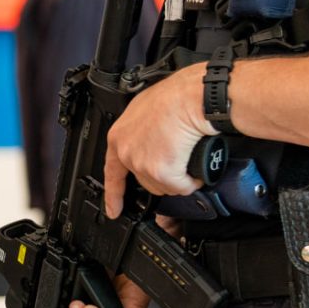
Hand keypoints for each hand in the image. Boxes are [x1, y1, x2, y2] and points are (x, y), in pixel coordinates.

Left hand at [103, 64, 212, 217]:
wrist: (191, 97)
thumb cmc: (175, 97)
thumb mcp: (146, 111)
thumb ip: (141, 132)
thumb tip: (152, 144)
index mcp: (119, 137)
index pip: (112, 172)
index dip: (114, 195)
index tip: (114, 210)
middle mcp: (127, 152)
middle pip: (146, 181)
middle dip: (165, 176)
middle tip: (179, 158)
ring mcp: (142, 163)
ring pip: (164, 186)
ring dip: (180, 178)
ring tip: (188, 157)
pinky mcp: (161, 170)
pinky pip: (181, 187)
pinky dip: (192, 181)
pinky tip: (196, 166)